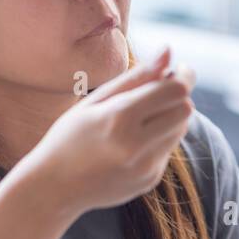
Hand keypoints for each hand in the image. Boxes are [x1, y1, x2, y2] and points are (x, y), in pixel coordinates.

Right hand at [24, 46, 195, 216]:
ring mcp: (145, 166)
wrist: (53, 188)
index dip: (184, 76)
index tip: (180, 69)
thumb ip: (137, 76)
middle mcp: (136, 145)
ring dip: (170, 116)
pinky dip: (159, 138)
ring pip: (181, 129)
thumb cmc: (70, 135)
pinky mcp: (150, 179)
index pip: (174, 90)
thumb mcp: (96, 100)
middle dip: (178, 95)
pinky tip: (132, 141)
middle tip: (162, 89)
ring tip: (143, 115)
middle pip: (185, 109)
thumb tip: (168, 50)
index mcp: (119, 118)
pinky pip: (168, 149)